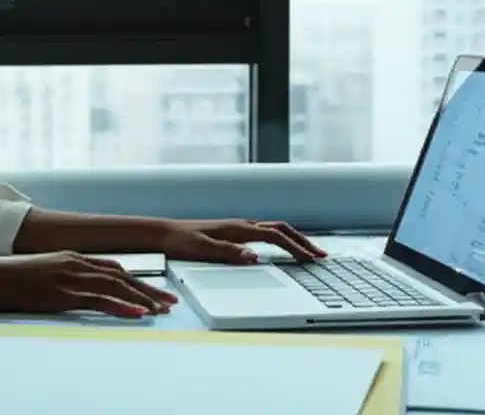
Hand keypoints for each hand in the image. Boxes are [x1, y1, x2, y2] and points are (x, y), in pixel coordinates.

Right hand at [0, 251, 178, 318]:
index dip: (136, 280)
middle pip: (122, 276)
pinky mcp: (65, 294)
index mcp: (74, 258)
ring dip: (142, 299)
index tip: (153, 291)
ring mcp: (72, 278)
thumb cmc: (12, 277)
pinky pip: (100, 301)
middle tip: (169, 302)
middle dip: (148, 290)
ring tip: (161, 310)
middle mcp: (78, 264)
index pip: (113, 267)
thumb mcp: (44, 271)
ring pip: (117, 287)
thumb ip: (64, 275)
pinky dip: (122, 307)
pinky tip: (137, 313)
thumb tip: (77, 286)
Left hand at [158, 219, 327, 263]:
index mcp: (238, 229)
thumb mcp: (202, 250)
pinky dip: (281, 238)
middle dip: (303, 241)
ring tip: (308, 252)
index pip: (276, 236)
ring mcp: (238, 227)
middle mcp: (241, 224)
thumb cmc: (181, 242)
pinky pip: (265, 232)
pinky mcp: (233, 232)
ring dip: (294, 239)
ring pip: (275, 228)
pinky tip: (282, 248)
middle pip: (281, 228)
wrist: (164, 233)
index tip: (311, 259)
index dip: (295, 247)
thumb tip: (254, 257)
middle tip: (320, 255)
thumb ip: (228, 253)